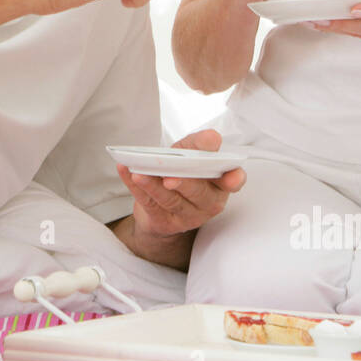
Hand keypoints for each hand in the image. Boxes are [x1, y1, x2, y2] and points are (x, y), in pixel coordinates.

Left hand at [114, 129, 246, 238]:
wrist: (160, 206)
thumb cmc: (181, 174)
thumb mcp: (190, 155)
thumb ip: (198, 145)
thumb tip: (211, 138)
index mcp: (220, 184)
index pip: (232, 181)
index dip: (234, 179)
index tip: (232, 177)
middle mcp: (208, 203)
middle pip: (198, 192)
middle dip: (185, 183)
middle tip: (171, 177)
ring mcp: (187, 216)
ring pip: (171, 200)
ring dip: (154, 186)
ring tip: (140, 174)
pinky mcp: (164, 222)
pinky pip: (149, 204)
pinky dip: (136, 187)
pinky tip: (127, 172)